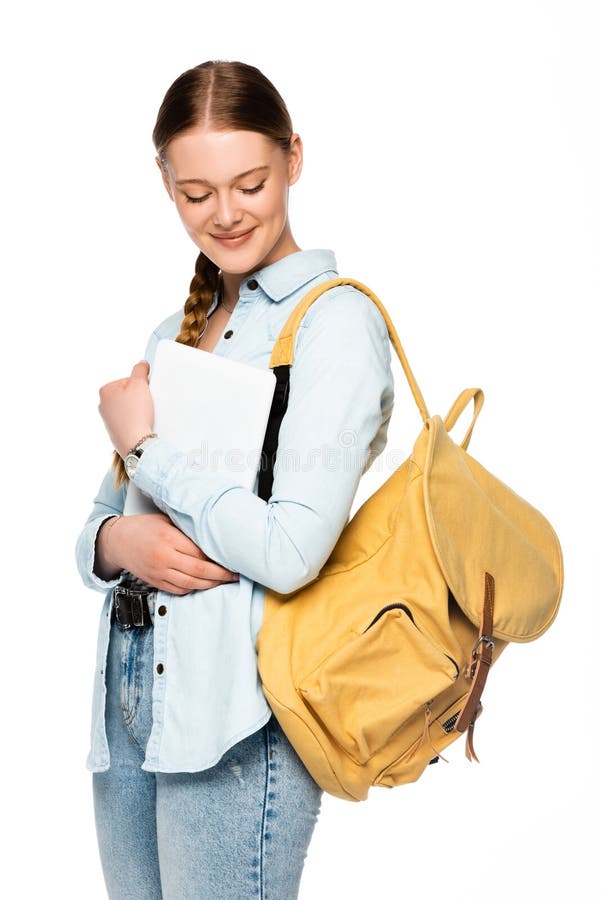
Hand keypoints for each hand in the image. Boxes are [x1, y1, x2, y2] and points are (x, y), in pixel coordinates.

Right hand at [97, 513, 239, 594]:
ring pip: (191, 584)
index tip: (232, 557)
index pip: (200, 553)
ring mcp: (158, 573)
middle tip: (235, 574)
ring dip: (210, 585)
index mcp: (168, 539)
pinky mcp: (155, 582)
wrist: (117, 541)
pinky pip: (179, 590)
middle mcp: (163, 558)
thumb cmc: (144, 527)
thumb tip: (212, 537)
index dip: (218, 558)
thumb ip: (187, 530)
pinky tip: (205, 585)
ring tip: (225, 581)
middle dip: (221, 575)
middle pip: (199, 571)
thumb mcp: (166, 520)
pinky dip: (194, 589)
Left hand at [98, 360, 154, 458]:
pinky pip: (130, 420)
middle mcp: (103, 405)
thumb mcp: (140, 384)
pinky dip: (137, 421)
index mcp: (104, 391)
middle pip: (128, 394)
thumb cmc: (135, 414)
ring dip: (139, 410)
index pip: (128, 380)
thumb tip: (141, 364)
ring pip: (129, 408)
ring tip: (143, 416)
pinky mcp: (116, 431)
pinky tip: (141, 424)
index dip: (141, 385)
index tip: (144, 394)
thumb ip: (140, 370)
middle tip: (145, 405)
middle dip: (139, 398)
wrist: (136, 442)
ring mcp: (108, 419)